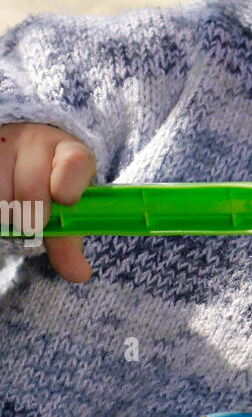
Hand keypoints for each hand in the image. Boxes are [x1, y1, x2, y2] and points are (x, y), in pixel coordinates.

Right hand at [0, 122, 96, 281]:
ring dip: (6, 215)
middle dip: (32, 218)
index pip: (75, 163)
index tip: (64, 200)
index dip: (68, 184)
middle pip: (32, 190)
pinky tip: (1, 205)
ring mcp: (5, 144)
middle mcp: (36, 141)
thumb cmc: (49, 188)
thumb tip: (79, 274)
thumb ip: (68, 241)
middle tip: (32, 222)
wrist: (19, 157)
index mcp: (70, 152)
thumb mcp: (64, 211)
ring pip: (1, 196)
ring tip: (13, 210)